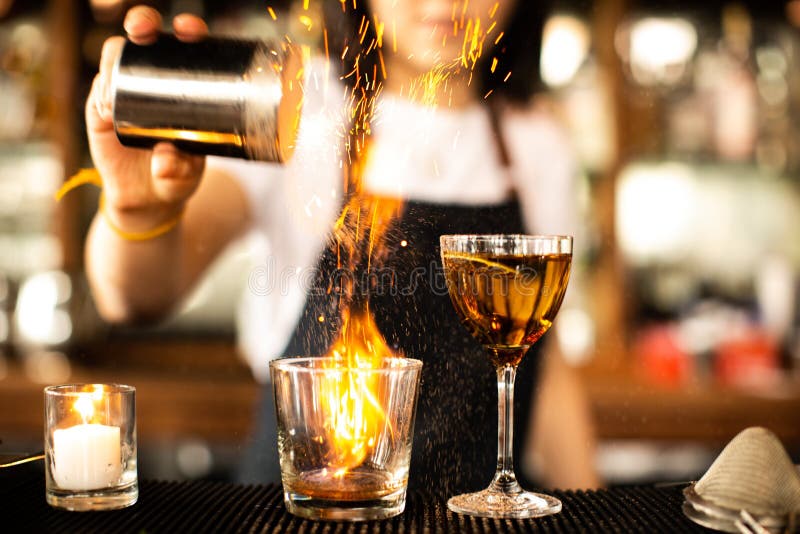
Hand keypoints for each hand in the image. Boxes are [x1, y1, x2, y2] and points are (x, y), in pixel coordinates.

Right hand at [86, 6, 208, 229]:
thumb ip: (180, 168)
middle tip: (143, 29)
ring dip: (116, 54)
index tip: (189, 30)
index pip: (188, 48)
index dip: (188, 30)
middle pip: (146, 38)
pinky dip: (102, 90)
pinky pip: (98, 89)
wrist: (148, 199)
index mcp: (185, 87)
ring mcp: (125, 92)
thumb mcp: (188, 174)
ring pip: (115, 56)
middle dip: (144, 22)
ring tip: (121, 73)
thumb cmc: (178, 177)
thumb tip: (165, 161)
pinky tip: (108, 107)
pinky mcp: (101, 109)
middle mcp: (153, 82)